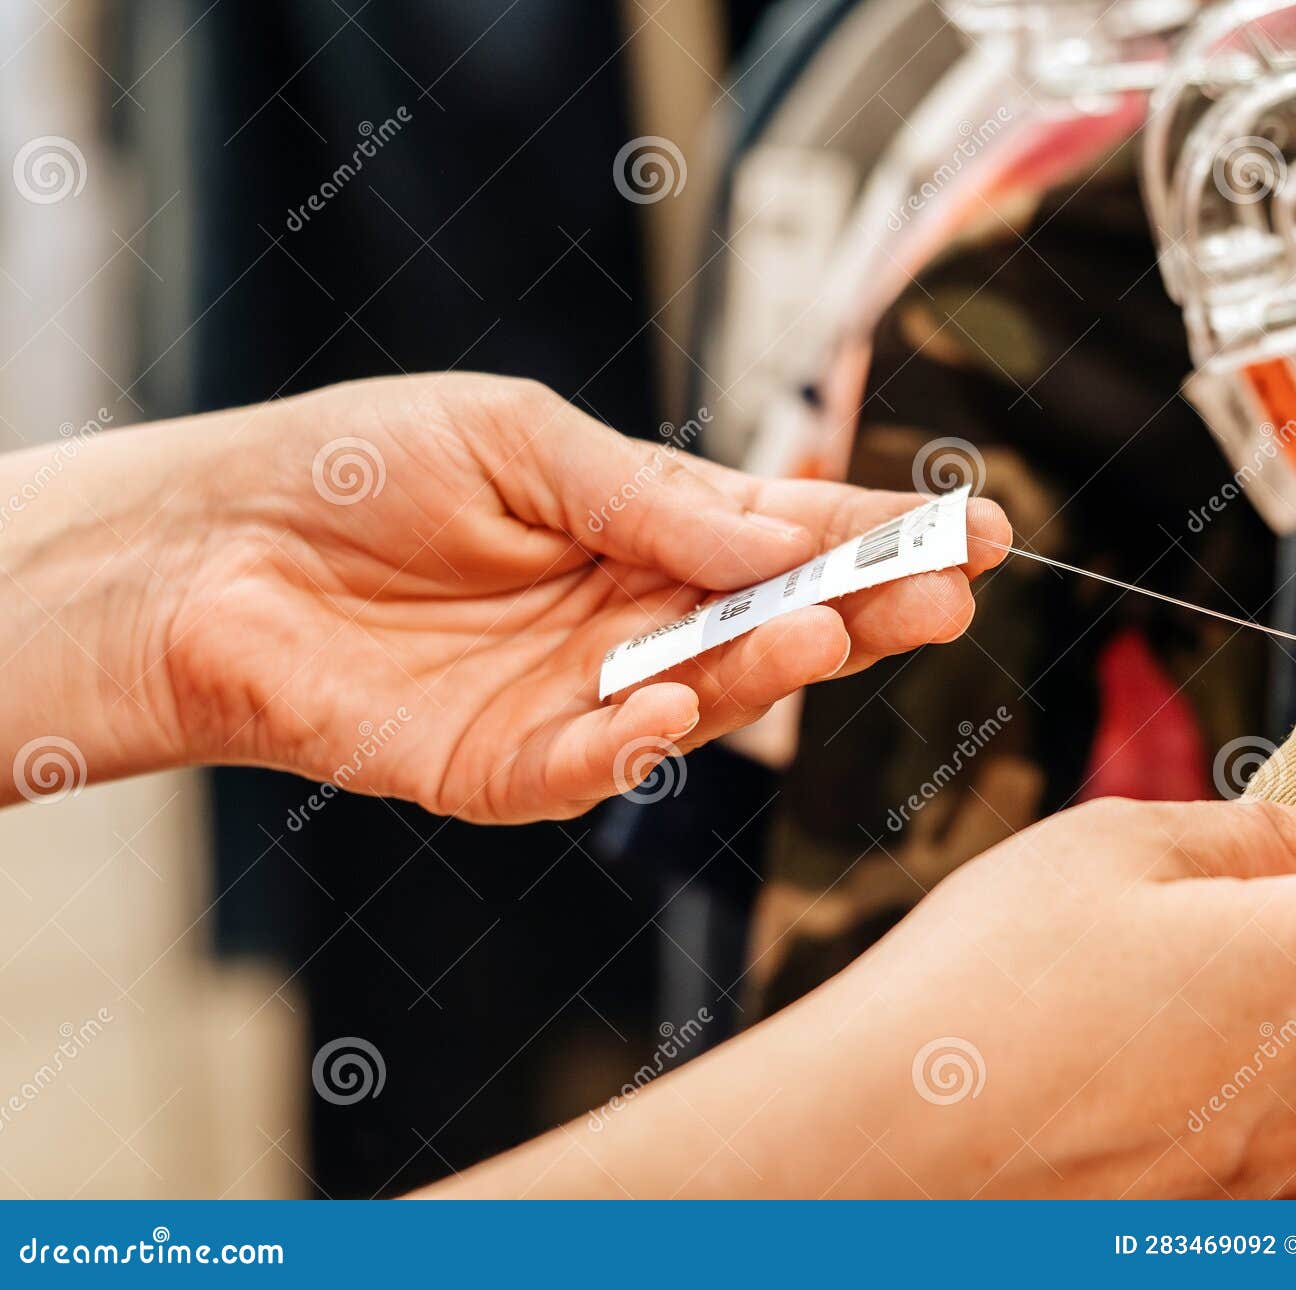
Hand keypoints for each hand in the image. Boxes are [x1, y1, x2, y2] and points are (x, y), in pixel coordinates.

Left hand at [0, 374, 1007, 818]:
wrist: (220, 549)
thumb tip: (768, 532)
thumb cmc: (359, 471)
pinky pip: (595, 766)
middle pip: (772, 624)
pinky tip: (665, 703)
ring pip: (704, 698)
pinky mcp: (512, 767)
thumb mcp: (517, 438)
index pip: (786, 535)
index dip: (878, 536)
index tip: (973, 530)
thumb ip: (645, 494)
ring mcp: (580, 698)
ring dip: (762, 669)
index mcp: (644, 529)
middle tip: (939, 594)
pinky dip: (635, 742)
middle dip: (862, 610)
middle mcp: (631, 618)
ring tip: (815, 628)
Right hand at [426, 776, 1295, 1196]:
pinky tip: (1128, 1043)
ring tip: (1138, 968)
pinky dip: (1233, 1064)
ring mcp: (1294, 1162)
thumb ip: (1259, 832)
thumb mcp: (1120, 844)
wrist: (888, 1141)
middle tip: (1224, 863)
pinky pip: (1273, 1112)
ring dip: (1273, 985)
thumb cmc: (985, 989)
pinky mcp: (1239, 1211)